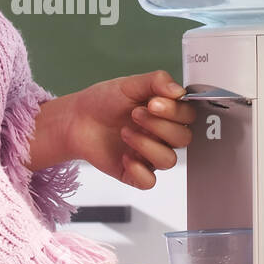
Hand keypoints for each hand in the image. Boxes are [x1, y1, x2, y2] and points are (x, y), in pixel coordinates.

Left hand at [66, 69, 195, 188]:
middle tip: (135, 114)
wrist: (76, 119)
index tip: (153, 103)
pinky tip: (124, 157)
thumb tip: (179, 91)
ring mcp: (149, 155)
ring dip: (147, 145)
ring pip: (168, 161)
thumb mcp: (129, 84)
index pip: (188, 116)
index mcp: (166, 113)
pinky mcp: (134, 173)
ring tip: (124, 132)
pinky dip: (138, 170)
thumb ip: (157, 81)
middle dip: (159, 126)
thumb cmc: (103, 101)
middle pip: (183, 139)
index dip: (175, 111)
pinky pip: (149, 181)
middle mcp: (161, 136)